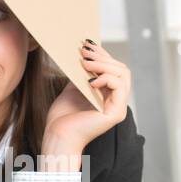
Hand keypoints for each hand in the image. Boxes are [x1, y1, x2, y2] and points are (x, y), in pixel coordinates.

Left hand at [42, 39, 130, 159]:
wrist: (58, 136)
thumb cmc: (62, 117)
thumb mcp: (72, 88)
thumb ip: (82, 75)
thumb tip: (85, 56)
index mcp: (108, 96)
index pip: (114, 69)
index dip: (103, 55)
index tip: (86, 45)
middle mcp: (116, 101)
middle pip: (121, 69)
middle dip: (103, 57)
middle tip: (84, 51)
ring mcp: (118, 107)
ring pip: (122, 74)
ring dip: (103, 64)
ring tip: (84, 63)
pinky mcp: (116, 113)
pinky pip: (119, 86)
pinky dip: (106, 78)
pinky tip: (90, 81)